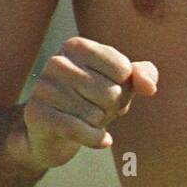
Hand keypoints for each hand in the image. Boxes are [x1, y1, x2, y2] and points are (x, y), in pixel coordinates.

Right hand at [19, 36, 157, 169]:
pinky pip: (78, 130)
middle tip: (95, 110)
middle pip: (111, 92)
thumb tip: (149, 87)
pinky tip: (100, 140)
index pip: (123, 70)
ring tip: (84, 120)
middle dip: (111, 109)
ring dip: (98, 124)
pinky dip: (95, 139)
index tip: (107, 91)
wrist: (50, 134)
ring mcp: (43, 88)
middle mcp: (57, 62)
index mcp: (76, 46)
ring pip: (96, 114)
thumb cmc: (91, 102)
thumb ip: (143, 75)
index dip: (124, 89)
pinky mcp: (37, 114)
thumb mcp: (121, 84)